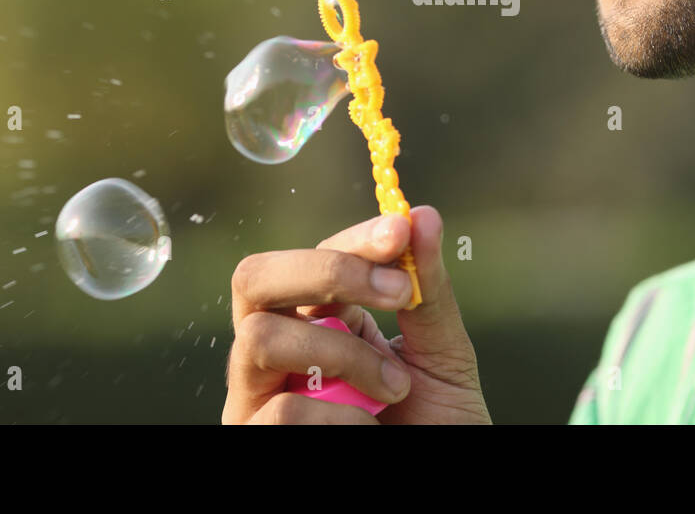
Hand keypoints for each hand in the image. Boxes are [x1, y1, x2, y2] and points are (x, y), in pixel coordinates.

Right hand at [222, 204, 490, 423]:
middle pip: (254, 278)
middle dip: (325, 271)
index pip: (314, 255)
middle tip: (396, 292)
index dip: (353, 240)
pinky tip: (369, 428)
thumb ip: (427, 290)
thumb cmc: (435, 421)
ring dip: (341, 353)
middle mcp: (274, 350)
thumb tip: (422, 214)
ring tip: (393, 387)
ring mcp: (255, 396)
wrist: (441, 479)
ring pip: (260, 337)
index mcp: (316, 318)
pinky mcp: (252, 436)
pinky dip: (339, 416)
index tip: (399, 232)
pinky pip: (281, 411)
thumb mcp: (441, 353)